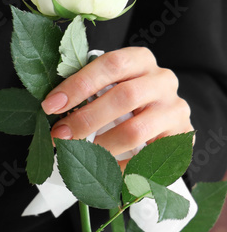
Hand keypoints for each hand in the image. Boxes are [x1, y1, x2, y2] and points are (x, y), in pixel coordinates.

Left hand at [40, 47, 192, 160]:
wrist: (161, 119)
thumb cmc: (121, 100)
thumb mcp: (105, 87)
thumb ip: (83, 92)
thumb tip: (49, 108)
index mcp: (139, 60)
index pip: (110, 65)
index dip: (78, 85)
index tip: (50, 105)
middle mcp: (162, 81)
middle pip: (124, 97)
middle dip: (85, 119)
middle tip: (59, 136)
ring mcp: (175, 109)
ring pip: (136, 130)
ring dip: (101, 146)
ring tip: (79, 154)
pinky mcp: (181, 137)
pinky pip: (148, 158)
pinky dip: (121, 168)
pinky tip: (103, 171)